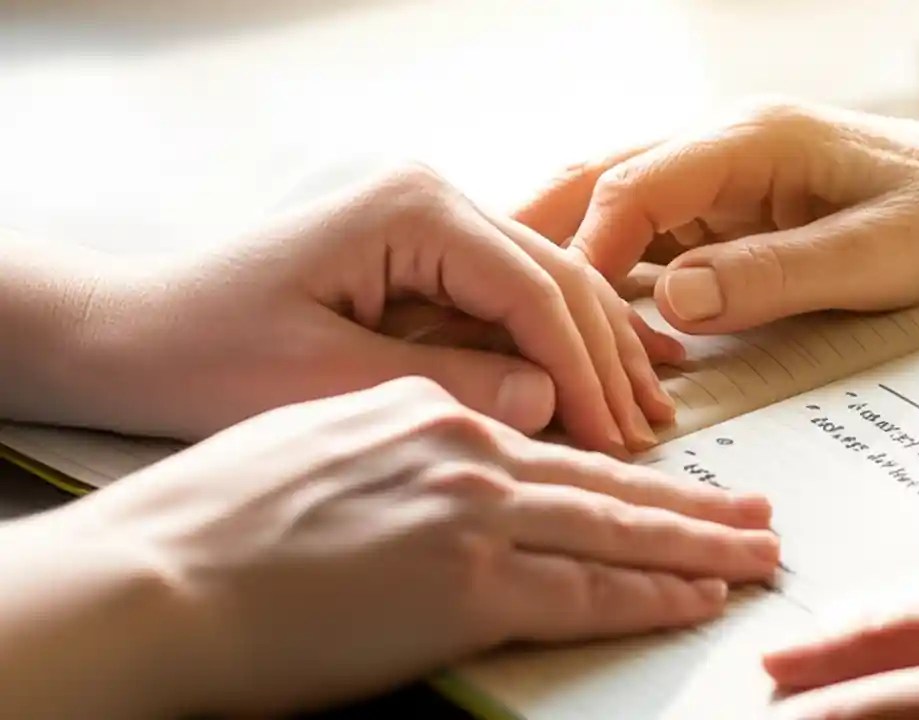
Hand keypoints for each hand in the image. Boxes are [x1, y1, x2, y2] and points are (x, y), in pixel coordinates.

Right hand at [6, 378, 775, 717]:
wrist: (158, 575)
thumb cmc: (217, 517)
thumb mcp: (320, 437)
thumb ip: (406, 442)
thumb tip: (456, 466)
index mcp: (429, 410)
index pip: (555, 444)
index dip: (625, 467)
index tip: (676, 484)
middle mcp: (465, 449)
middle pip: (606, 482)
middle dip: (692, 505)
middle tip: (757, 515)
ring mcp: (472, 513)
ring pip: (616, 530)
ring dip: (696, 547)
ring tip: (754, 554)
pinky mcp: (466, 585)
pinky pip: (586, 591)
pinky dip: (651, 594)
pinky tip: (697, 597)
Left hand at [72, 165, 682, 453]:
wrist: (134, 333)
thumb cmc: (206, 352)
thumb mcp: (328, 378)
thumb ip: (450, 385)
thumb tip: (550, 398)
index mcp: (410, 206)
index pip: (531, 286)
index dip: (583, 367)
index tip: (617, 436)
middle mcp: (429, 195)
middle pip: (552, 275)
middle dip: (603, 356)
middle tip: (648, 432)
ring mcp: (426, 218)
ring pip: (542, 281)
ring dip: (593, 346)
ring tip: (647, 405)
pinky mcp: (419, 252)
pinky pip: (506, 296)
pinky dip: (552, 342)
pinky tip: (603, 371)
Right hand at [514, 99, 918, 334]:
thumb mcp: (874, 257)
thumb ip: (772, 276)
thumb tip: (669, 301)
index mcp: (749, 138)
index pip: (635, 182)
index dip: (584, 245)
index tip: (546, 308)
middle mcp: (721, 148)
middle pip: (602, 182)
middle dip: (541, 235)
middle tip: (471, 295)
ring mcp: (721, 178)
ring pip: (616, 213)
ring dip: (568, 261)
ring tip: (501, 313)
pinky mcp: (728, 213)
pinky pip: (651, 242)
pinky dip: (613, 279)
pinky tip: (581, 320)